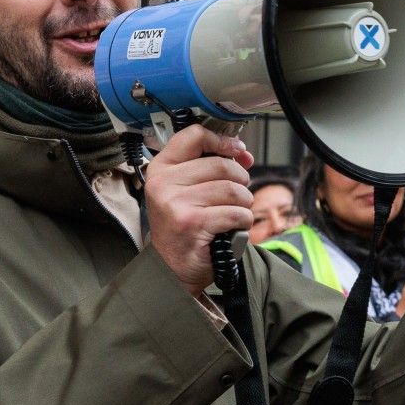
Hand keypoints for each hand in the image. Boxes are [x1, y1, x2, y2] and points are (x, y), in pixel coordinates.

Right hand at [143, 126, 254, 298]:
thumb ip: (209, 166)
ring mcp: (176, 204)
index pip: (194, 135)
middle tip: (236, 196)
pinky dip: (242, 221)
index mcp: (161, 169)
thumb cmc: (183, 228)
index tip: (237, 150)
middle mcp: (163, 184)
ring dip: (244, 203)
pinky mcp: (193, 223)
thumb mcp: (185, 190)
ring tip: (234, 213)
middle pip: (222, 165)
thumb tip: (243, 153)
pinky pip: (235, 213)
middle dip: (240, 180)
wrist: (172, 269)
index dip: (222, 140)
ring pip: (233, 190)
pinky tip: (233, 227)